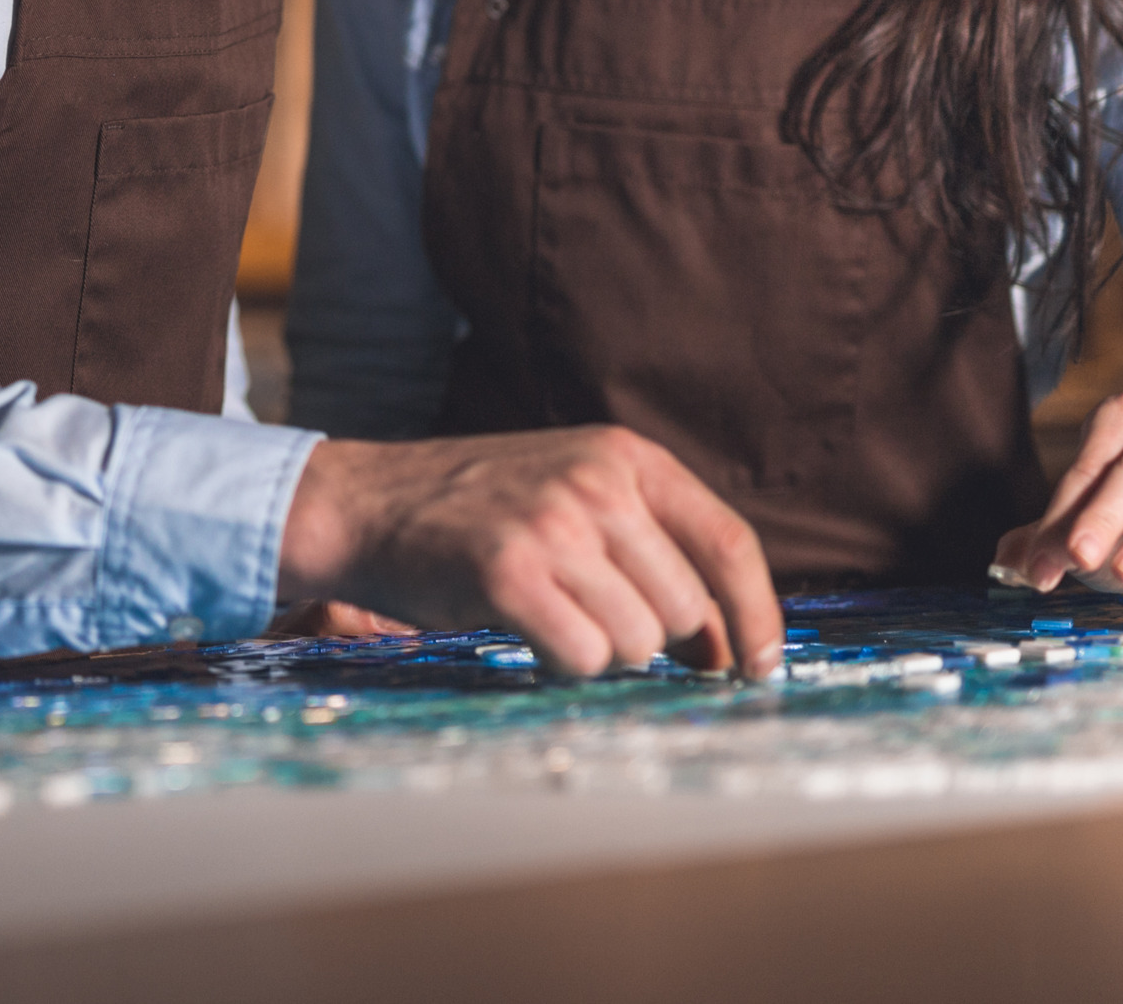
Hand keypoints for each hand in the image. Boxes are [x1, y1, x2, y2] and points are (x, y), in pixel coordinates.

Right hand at [276, 426, 780, 679]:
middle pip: (684, 607)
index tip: (759, 667)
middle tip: (592, 623)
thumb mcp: (571, 493)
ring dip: (600, 650)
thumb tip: (725, 647)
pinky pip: (582, 657)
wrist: (364, 504)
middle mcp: (597, 484)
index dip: (756, 616)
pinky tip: (524, 630)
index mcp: (623, 456)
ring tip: (548, 615)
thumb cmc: (473, 512)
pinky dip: (561, 662)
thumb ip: (649, 548)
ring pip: (638, 641)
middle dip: (650, 639)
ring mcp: (553, 526)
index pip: (728, 543)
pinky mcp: (510, 573)